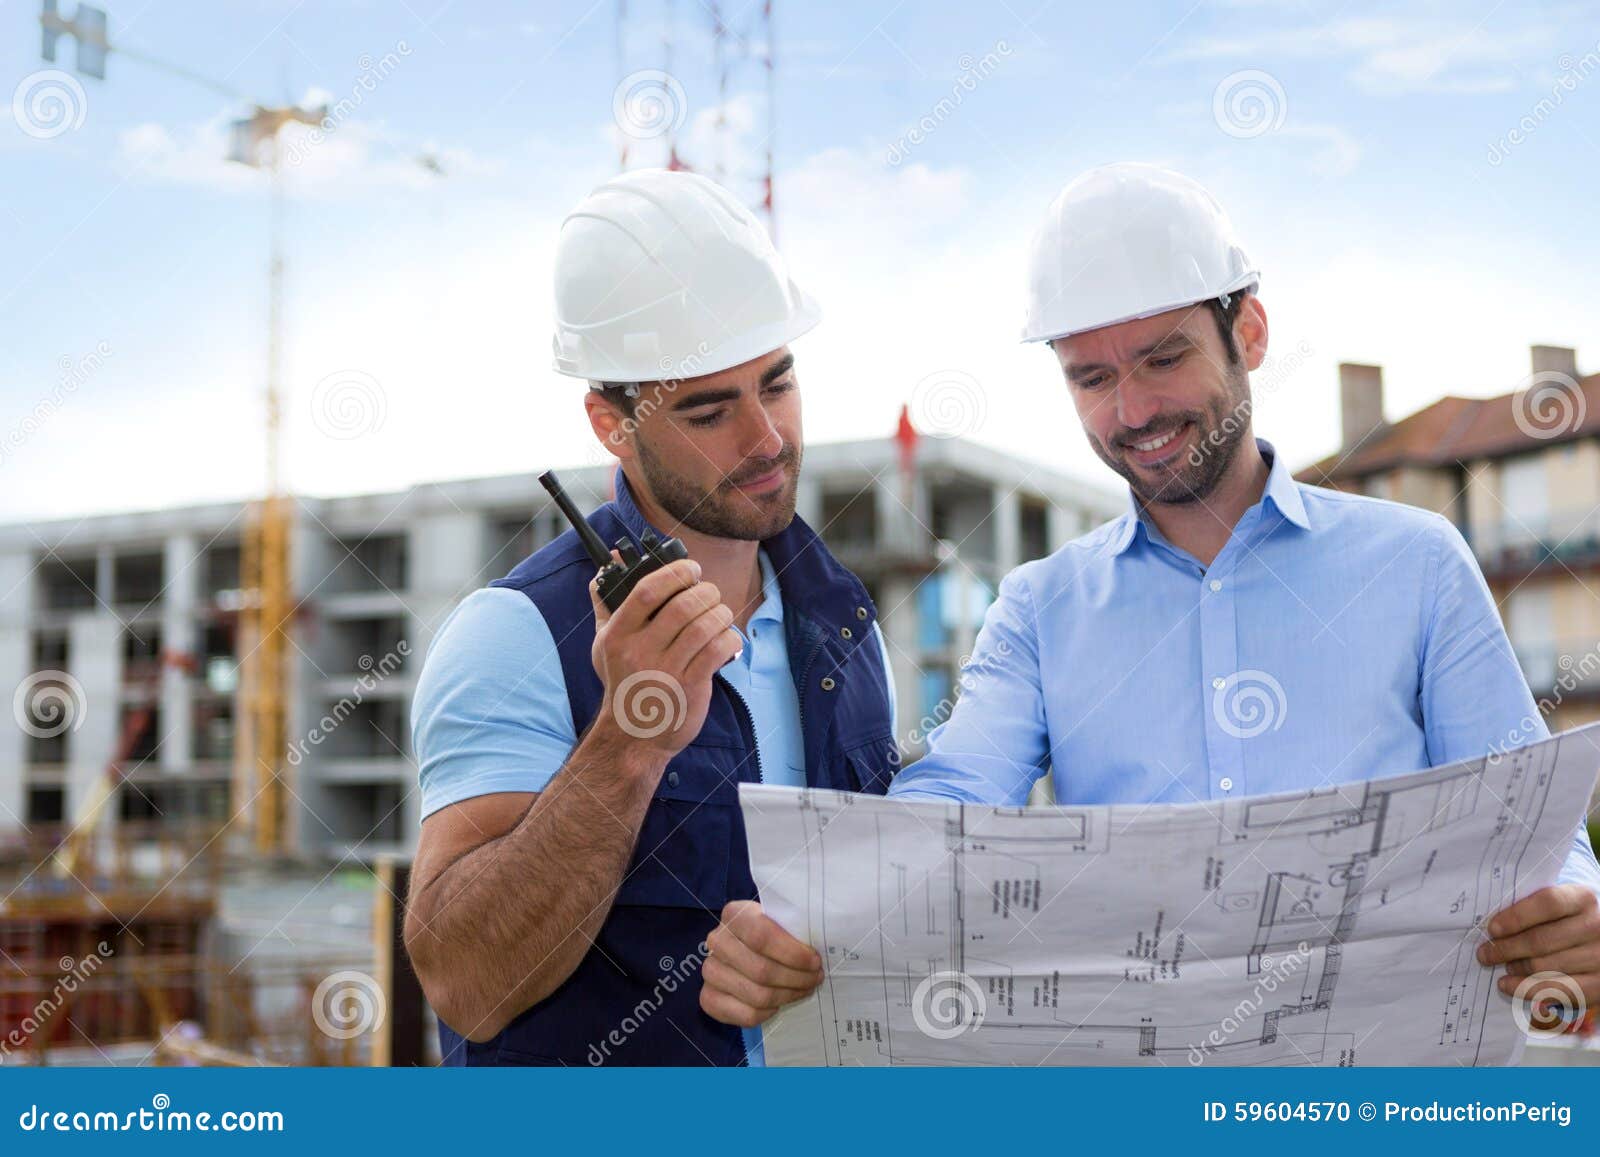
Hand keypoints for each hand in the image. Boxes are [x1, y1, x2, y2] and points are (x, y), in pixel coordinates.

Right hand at [589, 555, 742, 761]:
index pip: (646, 591)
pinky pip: (718, 650)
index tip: (691, 569)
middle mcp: (640, 652)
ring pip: (705, 625)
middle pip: (683, 605)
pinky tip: (726, 640)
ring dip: (721, 613)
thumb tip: (603, 570)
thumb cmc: (623, 683)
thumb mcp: (604, 646)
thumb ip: (605, 606)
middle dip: (706, 592)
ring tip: (720, 615)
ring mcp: (665, 671)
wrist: (633, 737)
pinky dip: (729, 638)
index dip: (674, 573)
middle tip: (710, 594)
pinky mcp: (689, 688)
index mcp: (619, 635)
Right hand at [700, 900, 823, 1027]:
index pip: (762, 937)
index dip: (793, 954)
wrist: (743, 947)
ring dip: (787, 996)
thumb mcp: (780, 919)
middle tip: (815, 978)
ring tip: (803, 989)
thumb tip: (820, 944)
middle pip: (761, 971)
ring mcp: (710, 970)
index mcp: (735, 914)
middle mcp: (717, 941)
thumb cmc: (771, 931)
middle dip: (797, 979)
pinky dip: (769, 1012)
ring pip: (757, 995)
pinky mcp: (709, 998)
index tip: (815, 961)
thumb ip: (794, 928)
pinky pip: (746, 1014)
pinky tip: (779, 1002)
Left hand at [1478, 884, 1599, 1008]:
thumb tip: (1491, 927)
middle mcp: (1597, 926)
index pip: (1548, 903)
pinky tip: (1507, 985)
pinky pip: (1557, 990)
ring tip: (1502, 966)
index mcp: (1583, 898)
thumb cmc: (1565, 919)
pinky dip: (1526, 989)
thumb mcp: (1556, 905)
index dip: (1516, 916)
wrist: (1598, 939)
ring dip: (1516, 968)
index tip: (1492, 929)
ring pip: (1545, 966)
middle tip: (1484, 953)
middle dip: (1506, 948)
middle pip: (1541, 940)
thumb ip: (1530, 907)